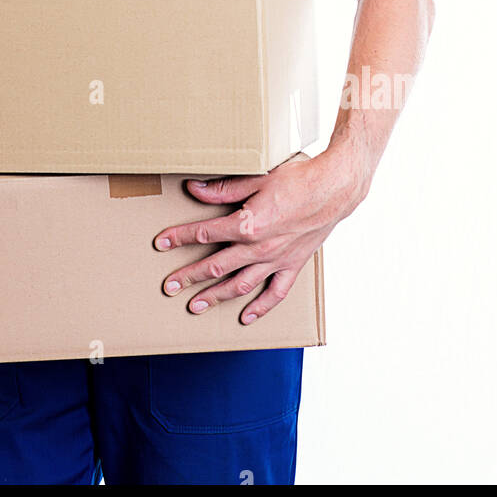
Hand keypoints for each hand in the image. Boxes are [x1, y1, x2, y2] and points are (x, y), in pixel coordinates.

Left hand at [153, 149, 367, 322]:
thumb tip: (195, 189)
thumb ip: (224, 188)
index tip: (161, 243)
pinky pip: (274, 293)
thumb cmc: (298, 179)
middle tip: (168, 286)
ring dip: (216, 296)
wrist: (335, 189)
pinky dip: (260, 307)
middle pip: (215, 266)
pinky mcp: (293, 265)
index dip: (179, 238)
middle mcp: (259, 248)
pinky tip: (245, 317)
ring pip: (240, 285)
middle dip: (189, 276)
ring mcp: (276, 260)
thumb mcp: (257, 179)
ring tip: (195, 305)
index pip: (204, 233)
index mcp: (247, 224)